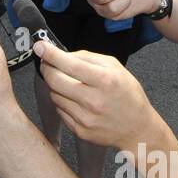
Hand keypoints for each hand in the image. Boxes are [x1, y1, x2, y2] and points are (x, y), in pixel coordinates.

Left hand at [36, 44, 157, 149]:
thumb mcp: (115, 68)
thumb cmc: (128, 95)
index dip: (50, 54)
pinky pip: (60, 110)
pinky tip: (76, 101)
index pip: (69, 64)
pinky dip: (63, 102)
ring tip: (71, 86)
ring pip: (55, 95)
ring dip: (57, 87)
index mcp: (104, 81)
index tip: (40, 46)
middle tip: (48, 64)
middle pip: (55, 80)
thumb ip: (88, 57)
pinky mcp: (80, 131)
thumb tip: (62, 54)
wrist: (137, 129)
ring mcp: (85, 118)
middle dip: (47, 69)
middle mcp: (94, 100)